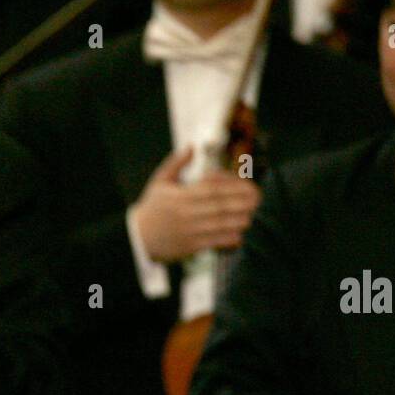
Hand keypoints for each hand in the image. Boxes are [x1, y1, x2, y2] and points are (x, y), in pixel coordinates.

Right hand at [133, 146, 261, 263]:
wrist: (137, 238)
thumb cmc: (151, 208)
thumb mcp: (159, 182)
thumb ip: (176, 163)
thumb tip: (191, 148)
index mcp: (181, 195)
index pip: (212, 187)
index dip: (231, 184)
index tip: (245, 184)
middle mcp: (187, 212)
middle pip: (221, 204)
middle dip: (242, 200)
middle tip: (257, 197)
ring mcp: (190, 230)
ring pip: (220, 223)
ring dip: (239, 218)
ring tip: (252, 213)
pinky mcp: (190, 246)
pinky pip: (214, 241)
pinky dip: (228, 238)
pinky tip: (239, 233)